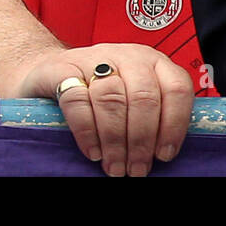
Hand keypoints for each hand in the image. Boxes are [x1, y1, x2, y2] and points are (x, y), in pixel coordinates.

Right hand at [12, 43, 192, 176]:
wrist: (49, 71)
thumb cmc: (100, 94)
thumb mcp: (133, 98)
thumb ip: (153, 116)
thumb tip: (165, 156)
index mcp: (152, 62)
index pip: (176, 88)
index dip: (173, 126)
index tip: (163, 155)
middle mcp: (126, 56)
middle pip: (143, 97)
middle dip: (141, 140)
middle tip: (135, 169)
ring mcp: (92, 58)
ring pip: (111, 97)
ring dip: (115, 139)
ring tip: (114, 165)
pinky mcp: (61, 67)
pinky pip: (76, 99)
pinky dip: (86, 131)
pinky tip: (93, 151)